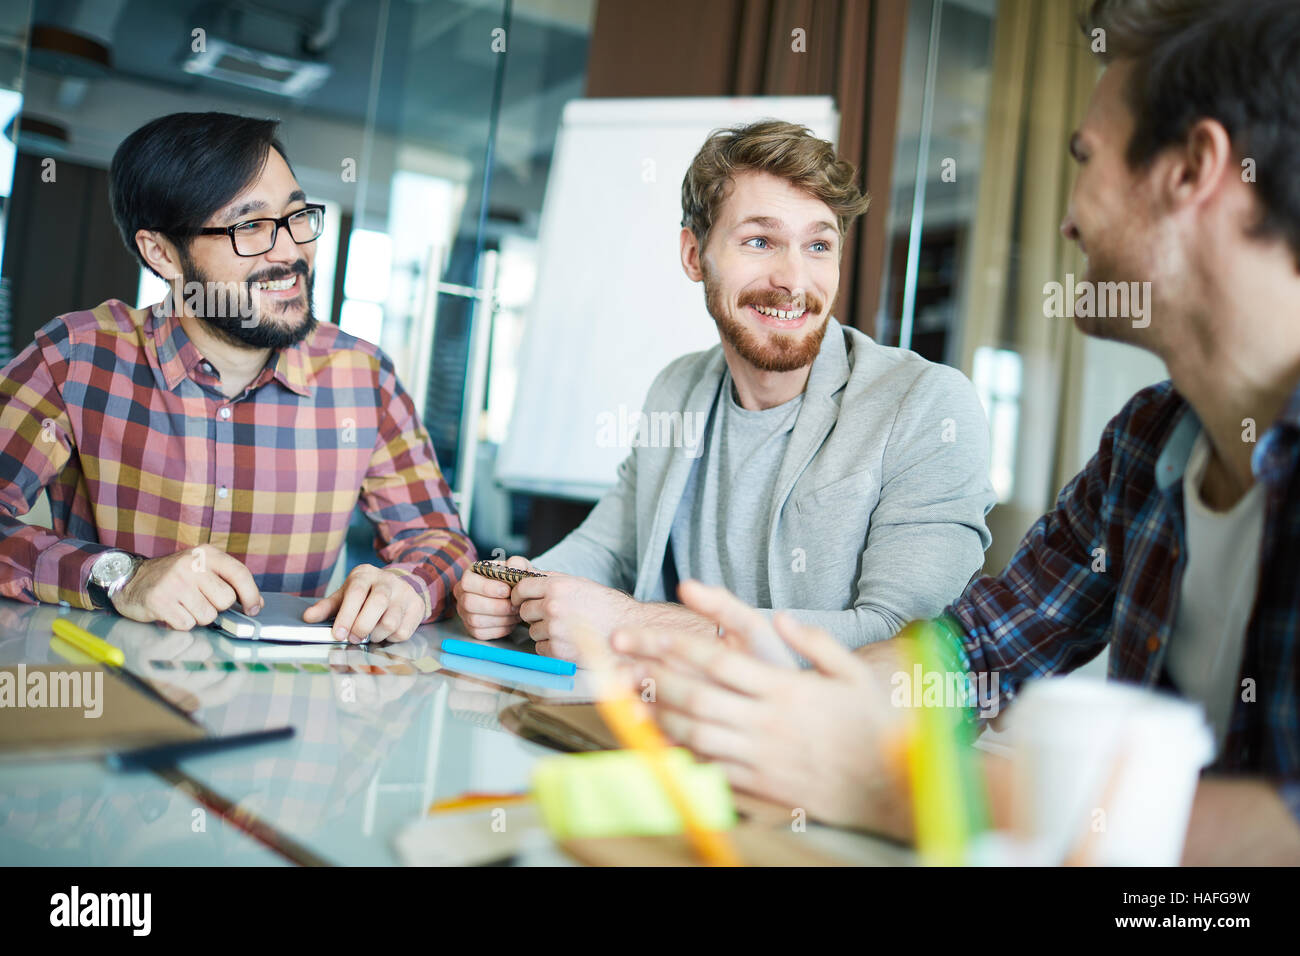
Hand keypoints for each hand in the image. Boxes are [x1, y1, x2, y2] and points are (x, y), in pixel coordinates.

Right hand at [112, 544, 261, 630]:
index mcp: (206, 553)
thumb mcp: (201, 569)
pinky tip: (171, 611)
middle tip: (199, 601)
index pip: (239, 573)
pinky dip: (181, 623)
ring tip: (183, 605)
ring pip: (207, 615)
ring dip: (197, 617)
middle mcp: (191, 564)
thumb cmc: (173, 578)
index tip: (253, 609)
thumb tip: (256, 604)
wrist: (130, 579)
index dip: (251, 594)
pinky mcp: (159, 600)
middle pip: (225, 600)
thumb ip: (228, 582)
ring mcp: (174, 582)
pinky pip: (187, 624)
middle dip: (216, 607)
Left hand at [303, 564, 425, 642]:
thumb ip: (326, 607)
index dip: (346, 616)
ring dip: (376, 635)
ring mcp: (405, 593)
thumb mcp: (344, 595)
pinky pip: (403, 631)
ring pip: (391, 622)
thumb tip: (307, 617)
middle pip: (377, 604)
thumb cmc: (365, 593)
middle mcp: (387, 581)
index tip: (338, 634)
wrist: (396, 585)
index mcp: (365, 574)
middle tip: (353, 638)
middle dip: (362, 627)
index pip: (356, 593)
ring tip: (369, 635)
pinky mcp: (416, 607)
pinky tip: (384, 633)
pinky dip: (390, 638)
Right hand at [453, 555, 533, 639]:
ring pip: (476, 620)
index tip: (507, 591)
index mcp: (470, 575)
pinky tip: (511, 621)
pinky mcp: (472, 628)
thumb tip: (513, 567)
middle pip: (469, 603)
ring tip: (516, 613)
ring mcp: (465, 612)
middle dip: (497, 606)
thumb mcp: (518, 567)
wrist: (520, 596)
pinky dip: (500, 629)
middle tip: (515, 606)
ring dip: (500, 619)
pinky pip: (481, 633)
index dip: (487, 588)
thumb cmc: (515, 580)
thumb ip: (517, 563)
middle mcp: (462, 594)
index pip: (468, 582)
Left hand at [511, 572, 635, 660]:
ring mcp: (554, 629)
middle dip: (533, 614)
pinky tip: (568, 641)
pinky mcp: (558, 650)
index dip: (519, 595)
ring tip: (566, 629)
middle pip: (525, 611)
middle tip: (549, 616)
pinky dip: (551, 646)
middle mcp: (553, 606)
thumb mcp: (580, 583)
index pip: (522, 589)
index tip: (521, 600)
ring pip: (532, 631)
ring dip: (543, 632)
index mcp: (557, 586)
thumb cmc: (607, 606)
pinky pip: (541, 648)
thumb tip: (528, 579)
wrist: (628, 628)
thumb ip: (553, 580)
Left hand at [611, 583, 909, 833]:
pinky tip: (665, 742)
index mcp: (786, 689)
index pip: (720, 662)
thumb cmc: (870, 726)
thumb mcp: (853, 674)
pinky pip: (711, 768)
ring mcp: (761, 756)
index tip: (652, 636)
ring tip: (634, 701)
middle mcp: (768, 722)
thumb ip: (817, 643)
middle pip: (698, 697)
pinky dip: (683, 754)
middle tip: (625, 666)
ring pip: (697, 733)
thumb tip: (783, 617)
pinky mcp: (760, 785)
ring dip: (660, 716)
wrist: (884, 786)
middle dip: (655, 678)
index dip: (680, 648)